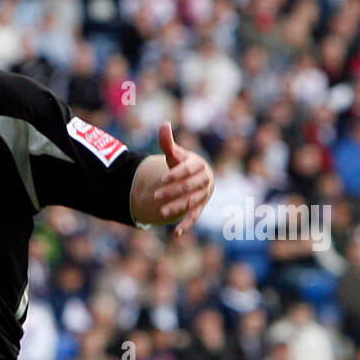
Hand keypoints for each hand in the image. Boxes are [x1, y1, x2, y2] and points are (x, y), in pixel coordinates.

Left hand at [151, 122, 213, 237]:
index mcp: (199, 164)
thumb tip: (164, 124)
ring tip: (160, 213)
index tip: (161, 179)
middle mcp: (204, 180)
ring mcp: (203, 195)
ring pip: (190, 202)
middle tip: (154, 196)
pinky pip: (194, 217)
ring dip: (176, 208)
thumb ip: (168, 142)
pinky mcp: (199, 207)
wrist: (192, 178)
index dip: (175, 174)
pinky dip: (186, 225)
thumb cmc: (181, 164)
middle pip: (188, 187)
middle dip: (172, 192)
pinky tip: (177, 234)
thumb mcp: (175, 154)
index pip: (188, 170)